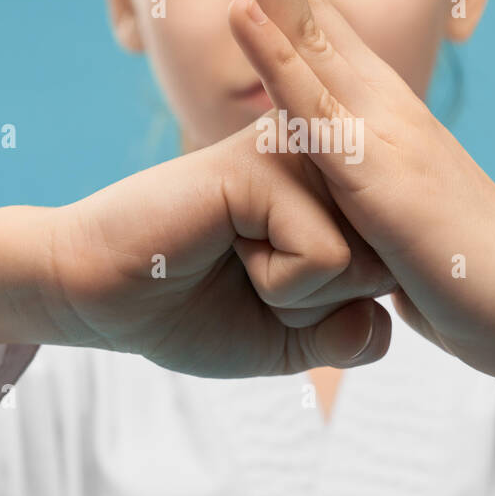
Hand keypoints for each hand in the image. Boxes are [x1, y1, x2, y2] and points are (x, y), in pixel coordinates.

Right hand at [40, 119, 395, 376]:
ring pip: (365, 262)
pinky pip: (326, 258)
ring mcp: (298, 154)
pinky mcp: (268, 166)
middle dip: (324, 308)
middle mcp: (323, 160)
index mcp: (331, 188)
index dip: (338, 312)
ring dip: (300, 299)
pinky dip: (279, 286)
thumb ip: (346, 337)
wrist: (99, 295)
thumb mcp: (287, 342)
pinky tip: (227, 248)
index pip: (395, 266)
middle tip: (252, 278)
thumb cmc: (186, 310)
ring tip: (239, 260)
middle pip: (390, 266)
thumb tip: (389, 324)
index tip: (271, 291)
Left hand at [201, 0, 494, 380]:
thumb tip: (316, 176)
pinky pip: (319, 114)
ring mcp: (382, 130)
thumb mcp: (383, 209)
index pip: (307, 8)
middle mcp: (377, 98)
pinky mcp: (384, 180)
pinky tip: (246, 10)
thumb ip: (346, 177)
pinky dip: (278, 59)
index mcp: (369, 104)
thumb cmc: (455, 267)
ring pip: (310, 28)